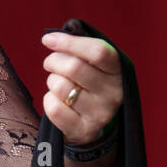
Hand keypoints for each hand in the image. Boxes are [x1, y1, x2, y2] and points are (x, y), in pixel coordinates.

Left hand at [40, 31, 122, 145]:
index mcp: (119, 72)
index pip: (98, 51)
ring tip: (58, 85)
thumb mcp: (91, 65)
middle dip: (53, 61)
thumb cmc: (87, 84)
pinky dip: (48, 101)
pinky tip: (58, 102)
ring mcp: (101, 114)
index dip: (69, 42)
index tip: (48, 40)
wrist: (91, 124)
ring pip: (60, 87)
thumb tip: (53, 37)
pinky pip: (54, 109)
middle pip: (74, 67)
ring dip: (51, 82)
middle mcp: (114, 93)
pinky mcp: (84, 130)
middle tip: (50, 64)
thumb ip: (79, 48)